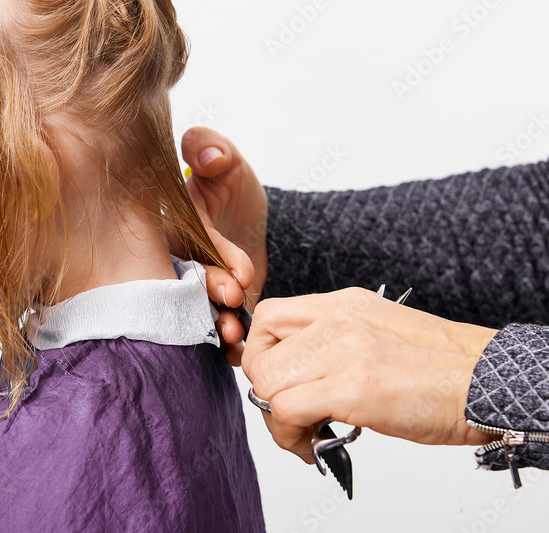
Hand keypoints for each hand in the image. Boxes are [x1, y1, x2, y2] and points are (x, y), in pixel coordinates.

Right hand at [175, 127, 267, 362]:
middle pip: (187, 279)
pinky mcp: (203, 305)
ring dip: (215, 323)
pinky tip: (238, 353)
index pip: (190, 241)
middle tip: (236, 301)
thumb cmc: (226, 184)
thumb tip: (209, 156)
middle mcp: (175, 256)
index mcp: (173, 222)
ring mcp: (188, 284)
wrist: (244, 219)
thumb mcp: (226, 161)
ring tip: (237, 335)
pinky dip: (223, 344)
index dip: (216, 258)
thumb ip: (213, 149)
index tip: (242, 273)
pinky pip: (209, 326)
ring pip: (195, 307)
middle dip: (211, 294)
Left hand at [241, 287, 498, 462]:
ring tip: (304, 433)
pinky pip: (288, 409)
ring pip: (267, 382)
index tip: (275, 383)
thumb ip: (333, 340)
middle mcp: (338, 319)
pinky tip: (313, 444)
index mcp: (343, 304)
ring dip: (276, 418)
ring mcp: (344, 350)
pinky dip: (290, 435)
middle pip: (259, 352)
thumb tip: (296, 371)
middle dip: (265, 392)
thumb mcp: (378, 331)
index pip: (269, 317)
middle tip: (291, 416)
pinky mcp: (354, 387)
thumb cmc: (442, 368)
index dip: (260, 355)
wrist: (490, 382)